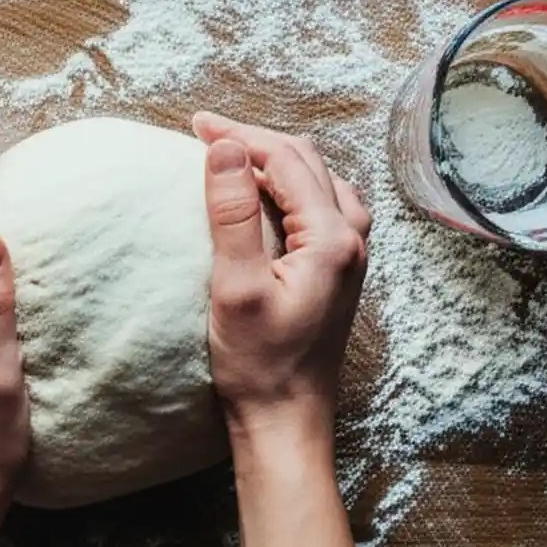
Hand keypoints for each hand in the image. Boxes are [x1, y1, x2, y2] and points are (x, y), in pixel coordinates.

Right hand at [192, 111, 370, 438]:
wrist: (286, 421)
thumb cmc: (259, 365)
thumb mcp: (235, 288)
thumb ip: (231, 215)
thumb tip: (225, 147)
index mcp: (331, 238)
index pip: (285, 160)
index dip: (239, 135)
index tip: (195, 126)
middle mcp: (351, 240)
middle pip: (307, 163)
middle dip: (256, 141)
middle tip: (206, 136)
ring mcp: (350, 257)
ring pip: (317, 182)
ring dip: (274, 162)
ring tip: (230, 159)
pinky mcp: (338, 272)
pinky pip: (319, 207)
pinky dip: (286, 188)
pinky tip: (261, 199)